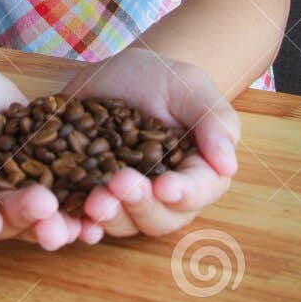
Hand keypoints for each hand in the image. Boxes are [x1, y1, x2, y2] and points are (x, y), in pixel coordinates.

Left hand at [57, 46, 240, 238]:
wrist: (124, 75)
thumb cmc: (167, 80)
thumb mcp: (192, 88)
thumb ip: (214, 123)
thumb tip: (229, 165)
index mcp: (197, 173)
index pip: (197, 191)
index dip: (183, 193)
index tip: (165, 186)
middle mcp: (164, 196)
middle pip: (158, 217)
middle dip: (139, 205)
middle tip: (122, 184)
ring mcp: (127, 200)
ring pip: (123, 223)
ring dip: (109, 217)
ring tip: (94, 200)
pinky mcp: (91, 194)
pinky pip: (87, 220)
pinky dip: (79, 226)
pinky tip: (71, 224)